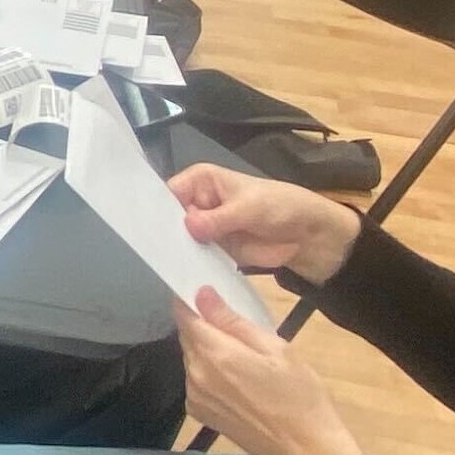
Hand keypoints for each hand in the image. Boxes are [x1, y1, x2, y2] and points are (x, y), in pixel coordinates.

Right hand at [166, 164, 362, 284]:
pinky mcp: (213, 249)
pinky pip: (195, 257)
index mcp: (201, 181)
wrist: (307, 236)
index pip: (170, 192)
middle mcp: (197, 202)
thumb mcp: (249, 208)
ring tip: (165, 264)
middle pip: (170, 218)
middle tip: (153, 250)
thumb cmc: (279, 207)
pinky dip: (191, 265)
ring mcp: (204, 227)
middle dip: (164, 233)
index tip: (147, 227)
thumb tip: (188, 226)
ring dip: (175, 252)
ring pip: (180, 240)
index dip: (158, 208)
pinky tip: (181, 274)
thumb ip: (218, 218)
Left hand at [173, 293, 363, 454]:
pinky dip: (208, 371)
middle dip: (203, 324)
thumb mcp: (275, 348)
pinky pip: (196, 379)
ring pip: (191, 358)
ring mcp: (194, 397)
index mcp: (214, 354)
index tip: (204, 288)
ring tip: (241, 352)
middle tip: (234, 321)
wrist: (305, 450)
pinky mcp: (199, 413)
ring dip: (207, 348)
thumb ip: (233, 321)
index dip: (190, 299)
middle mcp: (194, 375)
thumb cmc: (299, 394)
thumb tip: (201, 294)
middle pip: (187, 336)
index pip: (185, 315)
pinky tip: (235, 377)